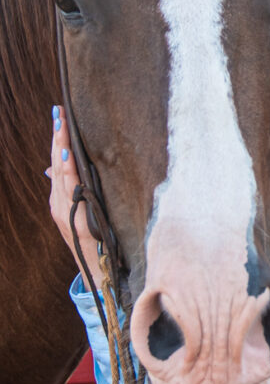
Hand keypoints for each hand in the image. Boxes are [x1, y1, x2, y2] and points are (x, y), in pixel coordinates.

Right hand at [48, 105, 101, 283]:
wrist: (98, 271)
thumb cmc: (95, 240)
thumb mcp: (83, 211)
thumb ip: (76, 190)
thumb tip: (67, 165)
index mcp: (60, 198)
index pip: (58, 162)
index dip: (59, 139)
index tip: (60, 114)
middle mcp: (58, 203)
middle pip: (57, 164)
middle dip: (58, 137)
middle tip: (59, 112)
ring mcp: (64, 212)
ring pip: (62, 174)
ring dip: (62, 148)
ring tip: (62, 126)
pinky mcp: (76, 220)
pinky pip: (71, 191)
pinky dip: (69, 173)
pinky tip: (70, 157)